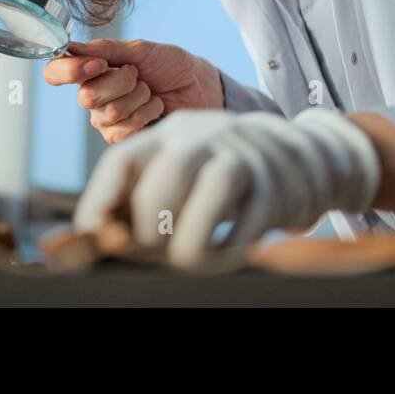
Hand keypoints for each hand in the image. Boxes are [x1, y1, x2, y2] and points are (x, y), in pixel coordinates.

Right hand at [42, 39, 223, 143]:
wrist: (200, 88)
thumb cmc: (171, 66)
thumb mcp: (142, 50)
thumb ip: (108, 49)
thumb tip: (73, 47)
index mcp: (91, 70)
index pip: (55, 73)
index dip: (69, 71)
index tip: (100, 65)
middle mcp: (92, 96)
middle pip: (86, 97)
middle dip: (121, 83)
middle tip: (139, 76)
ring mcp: (105, 120)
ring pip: (108, 114)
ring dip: (139, 98)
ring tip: (152, 93)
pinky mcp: (122, 139)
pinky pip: (122, 131)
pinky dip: (146, 114)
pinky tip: (156, 109)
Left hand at [72, 108, 381, 269]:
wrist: (302, 159)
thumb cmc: (225, 177)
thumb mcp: (184, 172)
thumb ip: (145, 193)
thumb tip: (94, 237)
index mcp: (170, 133)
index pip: (123, 161)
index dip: (100, 203)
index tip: (92, 240)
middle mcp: (203, 136)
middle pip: (165, 176)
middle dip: (151, 227)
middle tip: (154, 253)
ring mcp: (243, 154)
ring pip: (210, 190)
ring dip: (191, 240)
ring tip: (188, 260)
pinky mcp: (276, 182)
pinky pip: (251, 217)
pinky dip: (230, 247)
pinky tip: (224, 256)